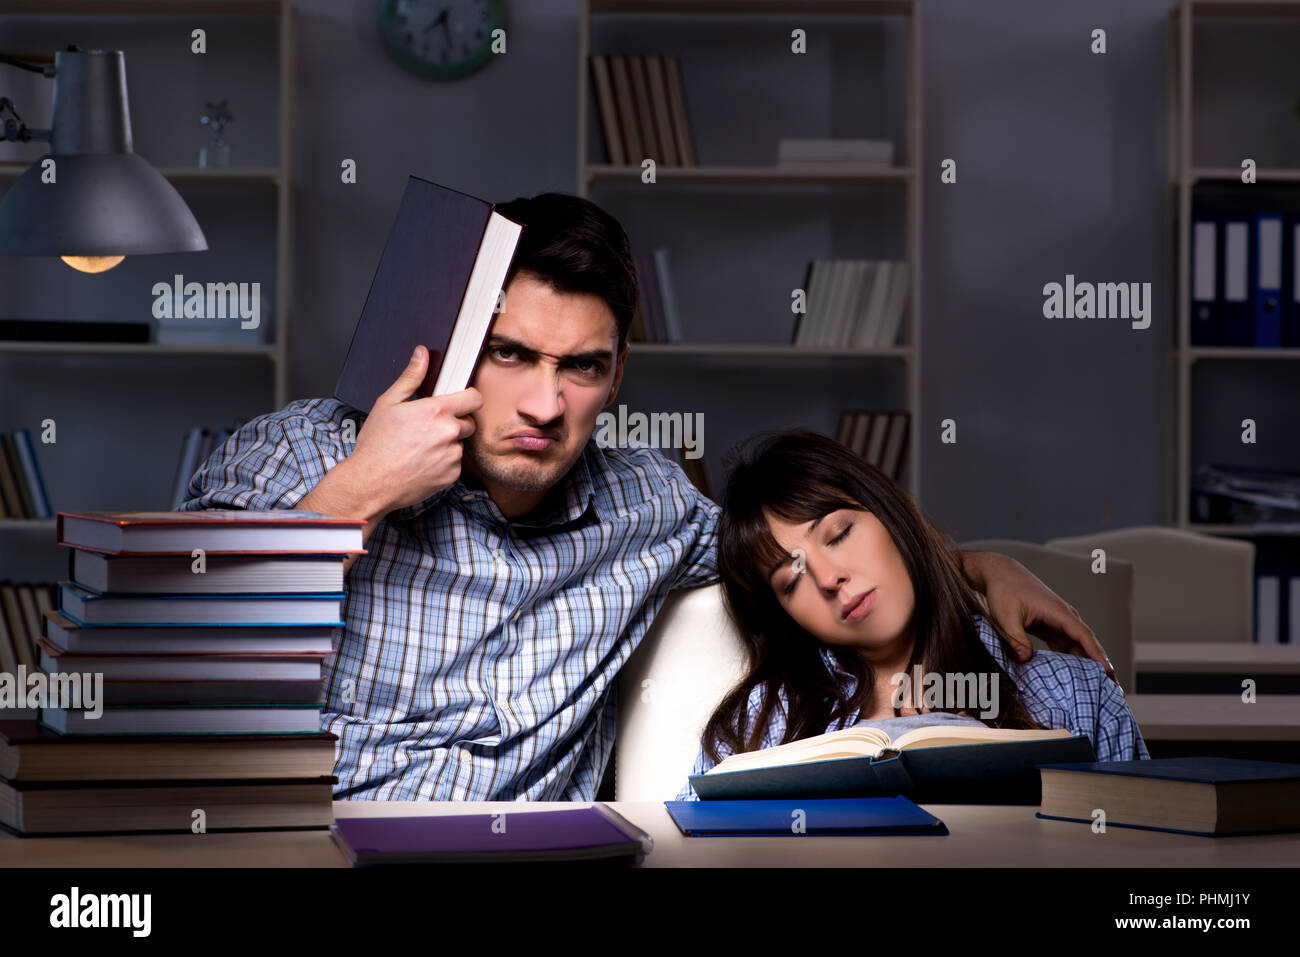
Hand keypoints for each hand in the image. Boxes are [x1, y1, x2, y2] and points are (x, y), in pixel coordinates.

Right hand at [347, 345, 481, 514]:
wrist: (371, 483)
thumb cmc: (376, 445)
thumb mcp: (388, 403)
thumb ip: (410, 377)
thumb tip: (422, 355)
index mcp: (436, 412)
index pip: (474, 398)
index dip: (469, 398)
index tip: (461, 400)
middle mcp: (449, 433)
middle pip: (469, 422)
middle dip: (455, 421)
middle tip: (431, 427)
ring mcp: (452, 456)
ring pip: (461, 443)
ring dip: (449, 443)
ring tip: (422, 446)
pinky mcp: (451, 476)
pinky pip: (455, 464)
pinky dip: (444, 462)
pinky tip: (423, 461)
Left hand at [969, 551, 1115, 679]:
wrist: (1001, 574)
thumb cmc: (1005, 591)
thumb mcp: (1006, 616)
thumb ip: (1015, 638)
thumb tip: (1025, 660)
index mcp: (1059, 612)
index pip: (1084, 636)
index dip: (1097, 655)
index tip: (1109, 672)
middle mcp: (1064, 617)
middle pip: (1088, 644)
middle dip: (1101, 665)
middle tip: (1113, 689)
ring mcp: (1059, 622)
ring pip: (1078, 646)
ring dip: (1088, 665)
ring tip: (1097, 688)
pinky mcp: (1051, 626)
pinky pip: (1066, 645)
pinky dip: (1072, 660)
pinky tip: (1074, 676)